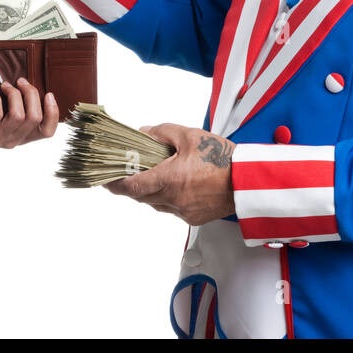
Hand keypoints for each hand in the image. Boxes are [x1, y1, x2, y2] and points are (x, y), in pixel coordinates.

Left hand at [0, 77, 59, 149]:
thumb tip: (32, 84)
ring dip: (13, 94)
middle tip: (20, 81)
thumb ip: (20, 106)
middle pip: (34, 117)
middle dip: (30, 93)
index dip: (53, 113)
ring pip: (17, 115)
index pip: (47, 132)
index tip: (49, 93)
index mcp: (22, 136)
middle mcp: (12, 141)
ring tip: (4, 86)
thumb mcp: (4, 115)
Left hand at [105, 124, 236, 225]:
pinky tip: (174, 185)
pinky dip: (167, 198)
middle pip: (141, 197)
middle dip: (131, 185)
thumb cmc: (222, 157)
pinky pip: (171, 210)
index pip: (131, 186)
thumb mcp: (189, 136)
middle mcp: (174, 200)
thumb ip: (162, 133)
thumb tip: (143, 134)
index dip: (115, 184)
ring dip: (149, 192)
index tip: (105, 179)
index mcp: (170, 180)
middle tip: (126, 173)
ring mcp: (184, 212)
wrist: (248, 180)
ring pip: (156, 204)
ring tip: (153, 176)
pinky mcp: (194, 218)